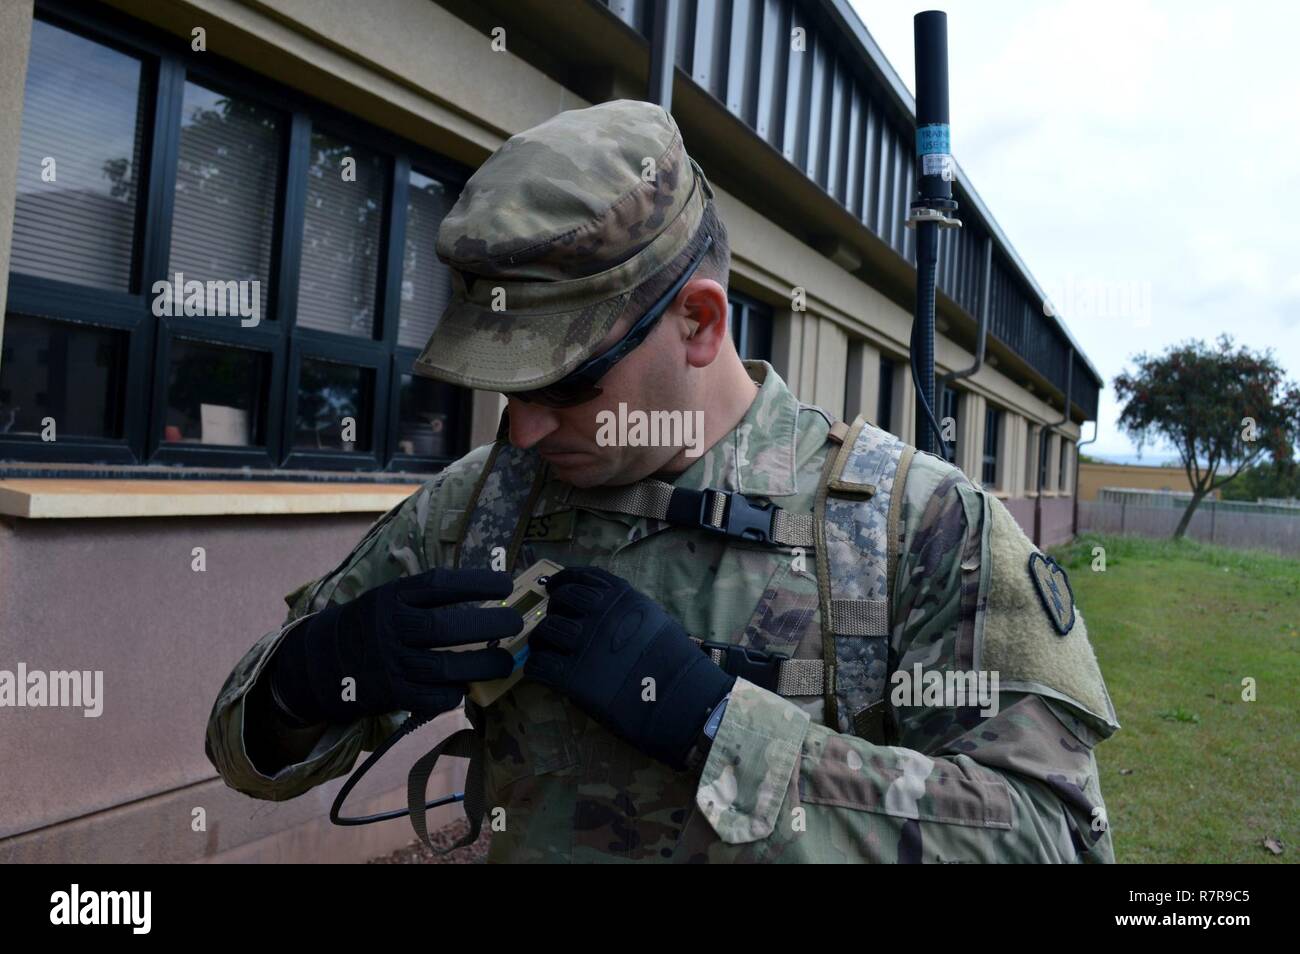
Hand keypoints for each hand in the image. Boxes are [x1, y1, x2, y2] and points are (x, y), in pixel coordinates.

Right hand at [270, 568, 521, 723]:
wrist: (323, 661)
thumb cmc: (374, 623)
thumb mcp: (391, 597)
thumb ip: (427, 598)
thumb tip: (487, 593)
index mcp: (393, 597)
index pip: (439, 585)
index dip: (475, 582)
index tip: (506, 583)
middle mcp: (391, 628)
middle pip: (445, 628)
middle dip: (487, 626)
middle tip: (515, 624)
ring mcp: (390, 664)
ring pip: (445, 668)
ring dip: (482, 666)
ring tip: (506, 662)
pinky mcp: (392, 695)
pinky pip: (433, 698)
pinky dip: (455, 693)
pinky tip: (466, 686)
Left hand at [525, 566, 733, 769]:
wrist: (681, 700)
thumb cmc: (675, 662)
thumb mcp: (653, 619)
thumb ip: (625, 609)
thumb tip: (604, 606)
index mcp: (620, 597)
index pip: (582, 576)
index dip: (564, 580)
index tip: (555, 586)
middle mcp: (598, 614)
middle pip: (560, 601)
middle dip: (554, 609)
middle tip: (556, 622)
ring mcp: (582, 644)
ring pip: (544, 631)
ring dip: (541, 639)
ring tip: (544, 648)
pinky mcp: (571, 676)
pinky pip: (539, 665)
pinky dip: (537, 667)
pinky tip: (543, 671)